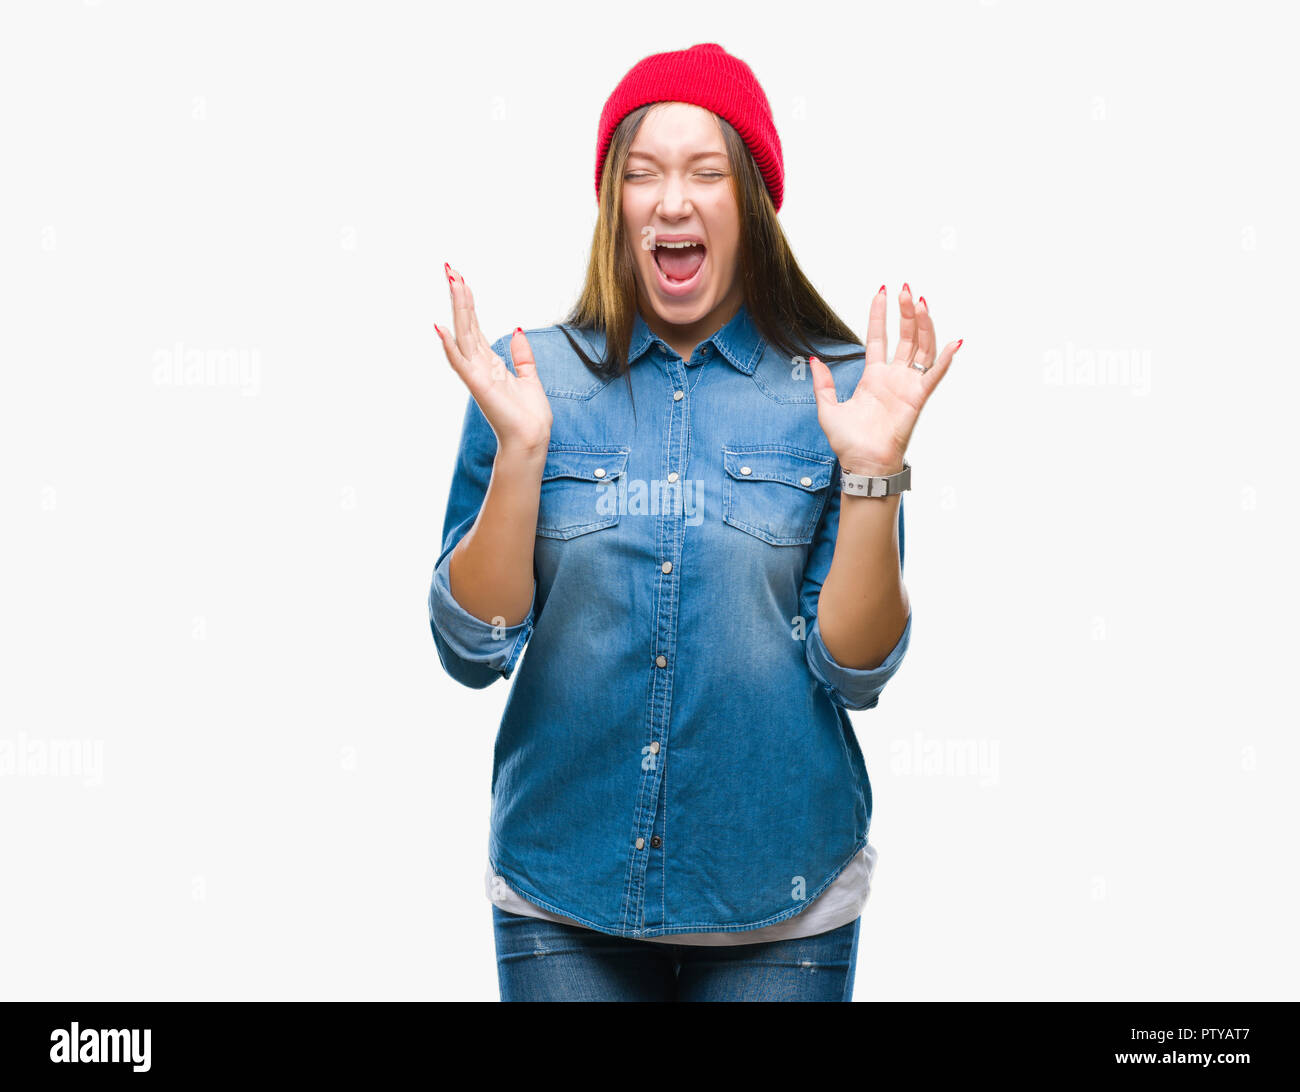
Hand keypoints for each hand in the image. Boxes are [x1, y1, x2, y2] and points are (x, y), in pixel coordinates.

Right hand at [436, 262, 552, 455]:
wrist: (531, 439)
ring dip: (458, 308)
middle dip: (458, 296)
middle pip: (466, 324)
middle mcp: (478, 366)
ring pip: (463, 334)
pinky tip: (441, 327)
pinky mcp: (479, 386)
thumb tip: (516, 331)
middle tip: (450, 268)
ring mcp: (476, 375)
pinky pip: (460, 362)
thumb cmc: (529, 415)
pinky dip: (449, 346)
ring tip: (453, 282)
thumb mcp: (529, 377)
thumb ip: (521, 355)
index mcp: (489, 362)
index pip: (474, 325)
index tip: (460, 278)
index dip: (467, 301)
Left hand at [809, 283, 961, 474]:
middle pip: (905, 337)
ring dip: (923, 326)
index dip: (880, 316)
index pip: (879, 338)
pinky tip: (953, 342)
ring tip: (920, 303)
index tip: (882, 292)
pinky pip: (934, 376)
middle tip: (906, 289)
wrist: (862, 464)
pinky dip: (944, 360)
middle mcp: (894, 378)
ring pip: (921, 349)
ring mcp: (907, 387)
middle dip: (905, 313)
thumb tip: (814, 359)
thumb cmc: (848, 443)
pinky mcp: (917, 399)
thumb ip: (823, 383)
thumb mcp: (827, 408)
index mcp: (873, 378)